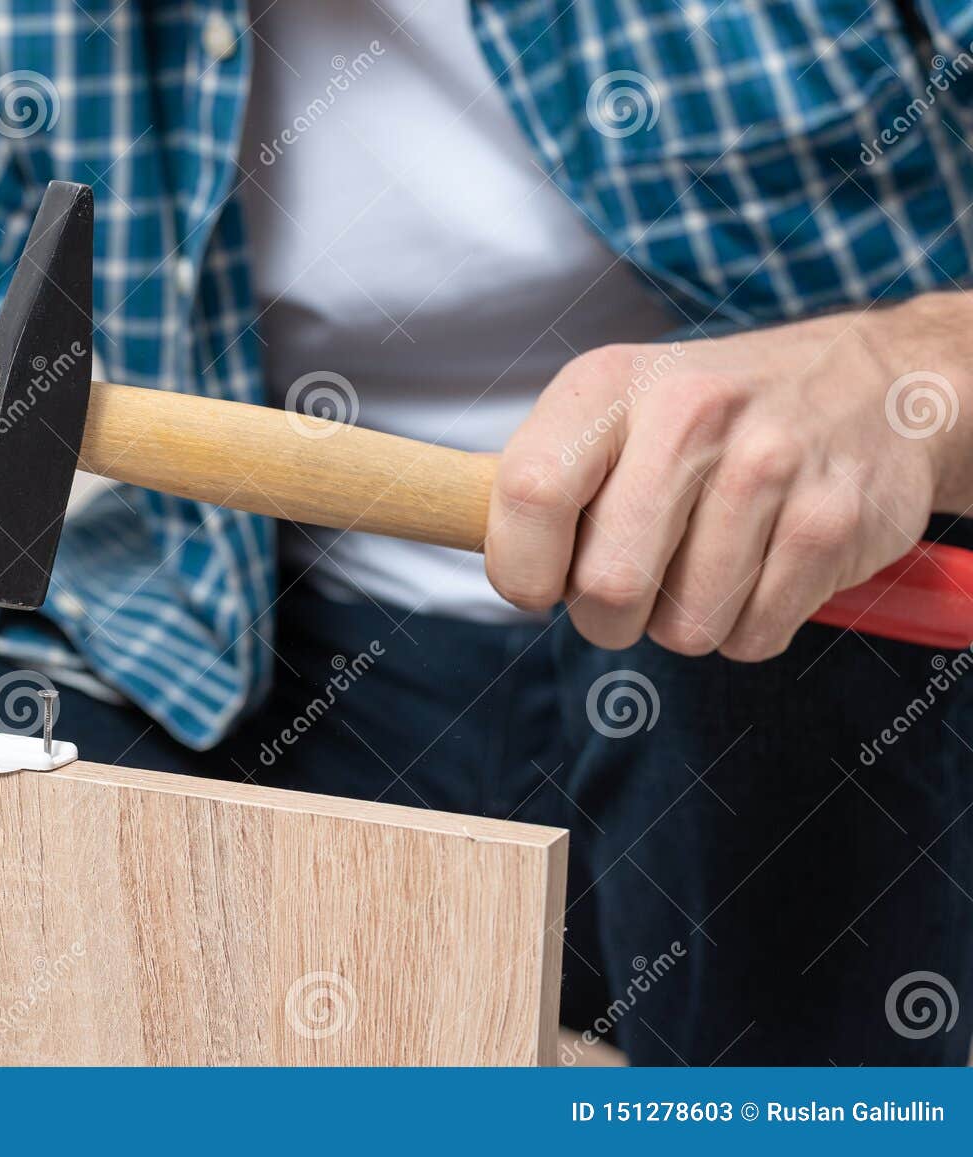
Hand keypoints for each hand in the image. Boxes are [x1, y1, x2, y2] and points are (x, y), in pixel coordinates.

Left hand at [485, 295, 971, 659]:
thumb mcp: (613, 408)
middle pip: (607, 588)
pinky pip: (753, 637)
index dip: (518, 569)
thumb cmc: (708, 416)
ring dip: (682, 623)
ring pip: (682, 628)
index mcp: (607, 385)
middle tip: (631, 586)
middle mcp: (688, 413)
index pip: (527, 493)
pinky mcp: (835, 521)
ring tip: (706, 562)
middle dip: (606, 617)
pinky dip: (747, 627)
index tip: (537, 585)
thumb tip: (447, 530)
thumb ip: (540, 476)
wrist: (875, 384)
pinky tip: (762, 566)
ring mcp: (770, 465)